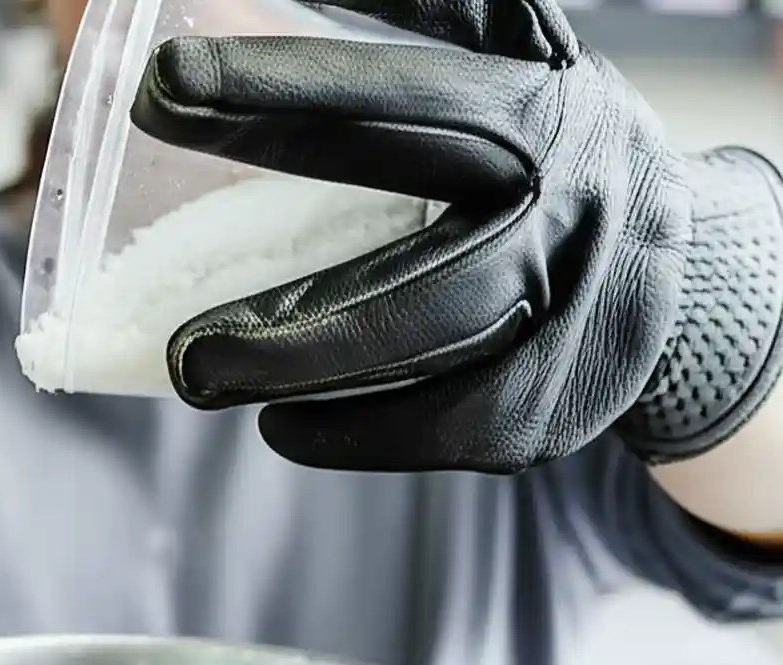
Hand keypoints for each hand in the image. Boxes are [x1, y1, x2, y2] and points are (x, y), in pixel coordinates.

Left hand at [131, 0, 782, 472]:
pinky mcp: (565, 398)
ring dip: (300, 372)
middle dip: (284, 309)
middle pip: (415, 271)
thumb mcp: (509, 74)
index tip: (163, 88)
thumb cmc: (552, 155)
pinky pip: (448, 426)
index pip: (397, 96)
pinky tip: (284, 425)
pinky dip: (355, 432)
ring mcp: (579, 314)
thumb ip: (421, 34)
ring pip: (425, 356)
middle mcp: (569, 211)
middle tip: (173, 341)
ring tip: (199, 376)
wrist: (693, 261)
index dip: (278, 90)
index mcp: (537, 109)